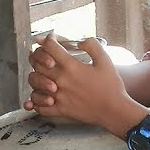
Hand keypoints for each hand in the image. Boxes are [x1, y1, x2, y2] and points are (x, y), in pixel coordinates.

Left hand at [23, 34, 137, 133]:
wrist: (114, 110)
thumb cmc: (111, 86)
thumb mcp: (105, 60)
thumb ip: (92, 46)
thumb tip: (80, 41)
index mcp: (71, 66)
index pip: (50, 46)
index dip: (48, 38)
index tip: (52, 39)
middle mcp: (61, 80)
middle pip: (37, 63)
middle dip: (38, 55)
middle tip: (44, 55)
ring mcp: (58, 96)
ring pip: (34, 83)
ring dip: (35, 76)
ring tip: (42, 74)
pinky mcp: (60, 110)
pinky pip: (39, 106)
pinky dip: (36, 101)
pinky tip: (40, 96)